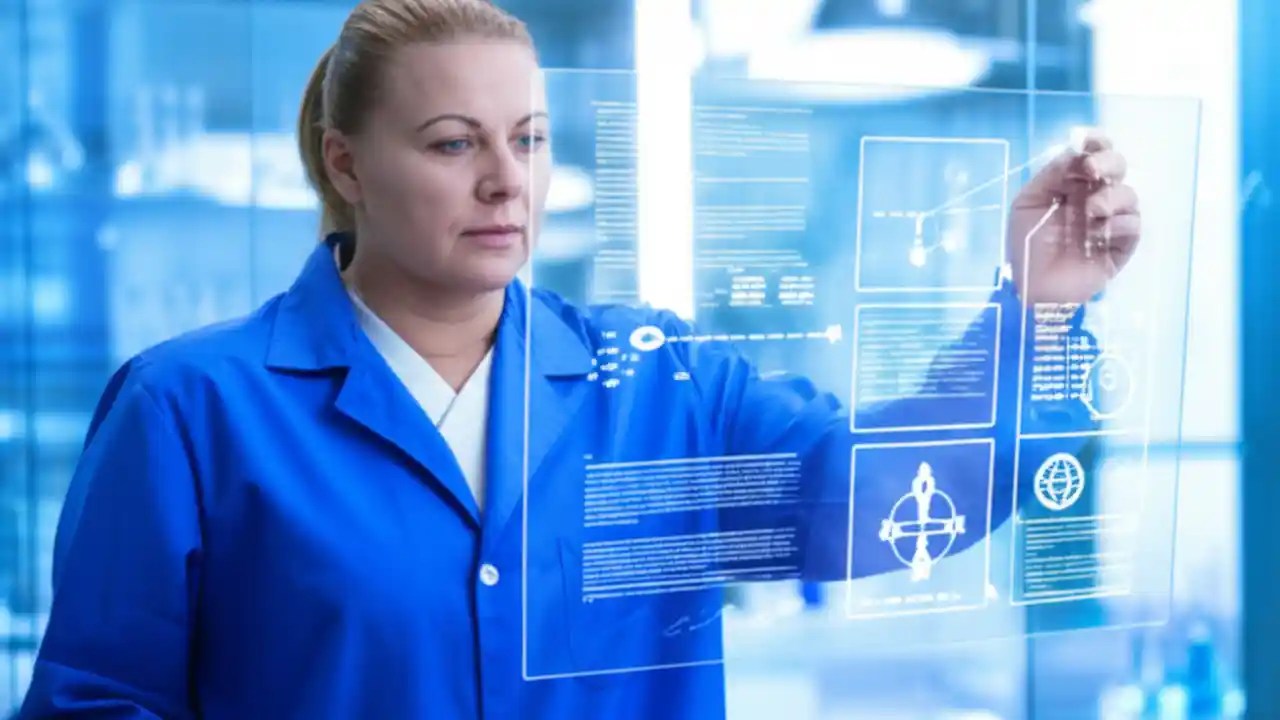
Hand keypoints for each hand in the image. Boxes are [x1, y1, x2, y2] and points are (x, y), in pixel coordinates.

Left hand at [1006, 133, 1140, 304]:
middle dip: (1109, 163)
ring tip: (1091, 212)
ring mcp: (1110, 221)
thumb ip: (1050, 176)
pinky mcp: (1121, 247)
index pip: (1094, 154)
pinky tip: (1100, 233)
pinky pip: (1133, 226)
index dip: (1098, 144)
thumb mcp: (1027, 205)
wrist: (1032, 288)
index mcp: (1072, 185)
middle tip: (1092, 172)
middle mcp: (1095, 197)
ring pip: (1128, 195)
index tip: (1092, 144)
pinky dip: (1119, 224)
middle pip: (1117, 167)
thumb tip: (1076, 152)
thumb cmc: (1026, 246)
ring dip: (1111, 197)